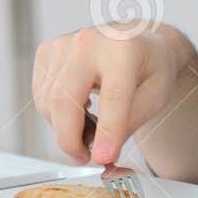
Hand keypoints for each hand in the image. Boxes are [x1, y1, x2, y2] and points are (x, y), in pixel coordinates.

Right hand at [32, 24, 186, 164]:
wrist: (137, 39)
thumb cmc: (149, 65)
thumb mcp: (155, 96)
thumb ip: (129, 124)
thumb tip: (103, 154)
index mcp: (124, 49)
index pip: (113, 96)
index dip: (107, 131)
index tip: (103, 158)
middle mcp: (89, 41)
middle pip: (65, 100)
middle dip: (70, 140)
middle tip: (85, 157)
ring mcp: (63, 44)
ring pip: (48, 103)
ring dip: (65, 128)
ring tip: (90, 130)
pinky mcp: (46, 52)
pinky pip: (41, 96)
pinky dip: (56, 114)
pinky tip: (78, 109)